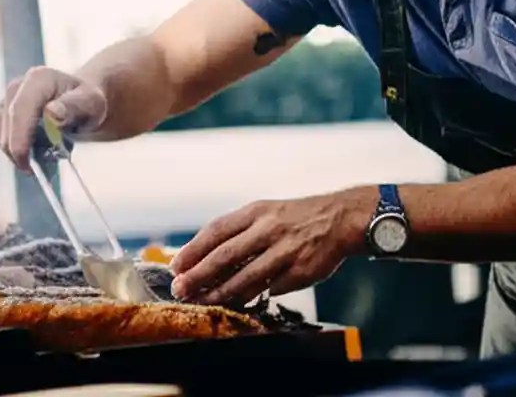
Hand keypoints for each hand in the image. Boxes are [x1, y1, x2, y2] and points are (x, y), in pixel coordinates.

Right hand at [0, 66, 107, 170]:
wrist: (81, 102)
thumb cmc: (87, 103)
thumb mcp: (90, 104)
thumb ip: (74, 107)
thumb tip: (52, 113)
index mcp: (38, 79)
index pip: (19, 110)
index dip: (19, 139)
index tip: (27, 165)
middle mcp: (17, 86)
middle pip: (7, 126)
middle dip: (20, 152)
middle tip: (39, 170)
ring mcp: (6, 100)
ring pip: (2, 135)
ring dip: (20, 152)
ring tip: (46, 153)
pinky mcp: (2, 114)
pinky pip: (2, 138)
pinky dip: (17, 149)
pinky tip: (37, 150)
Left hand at [168, 191, 368, 306]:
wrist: (340, 218)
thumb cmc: (294, 218)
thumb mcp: (264, 213)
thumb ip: (236, 232)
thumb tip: (199, 255)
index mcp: (255, 212)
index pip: (216, 231)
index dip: (193, 250)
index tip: (175, 266)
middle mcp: (269, 229)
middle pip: (226, 255)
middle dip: (199, 275)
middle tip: (180, 289)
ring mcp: (285, 251)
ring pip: (246, 277)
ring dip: (221, 292)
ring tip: (203, 301)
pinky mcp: (300, 271)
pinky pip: (271, 289)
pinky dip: (253, 297)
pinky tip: (239, 303)